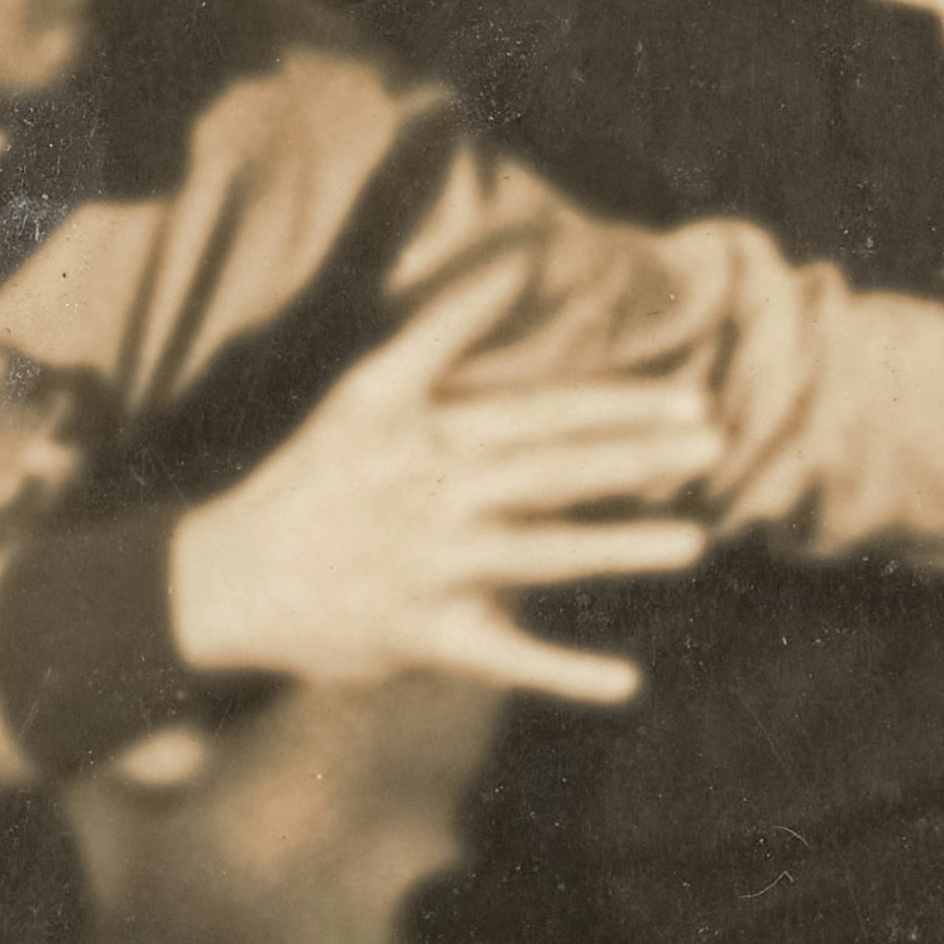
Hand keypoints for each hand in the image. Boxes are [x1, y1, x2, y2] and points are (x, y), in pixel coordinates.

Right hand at [167, 332, 719, 705]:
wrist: (230, 577)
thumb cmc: (315, 474)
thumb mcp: (369, 387)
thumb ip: (447, 325)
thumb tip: (520, 261)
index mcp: (429, 434)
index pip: (541, 413)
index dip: (619, 406)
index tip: (691, 399)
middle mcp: (434, 496)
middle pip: (551, 472)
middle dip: (634, 460)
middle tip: (713, 449)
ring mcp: (430, 569)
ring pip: (537, 555)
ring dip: (615, 548)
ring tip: (692, 545)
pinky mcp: (423, 638)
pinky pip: (503, 659)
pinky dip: (563, 674)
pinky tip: (627, 682)